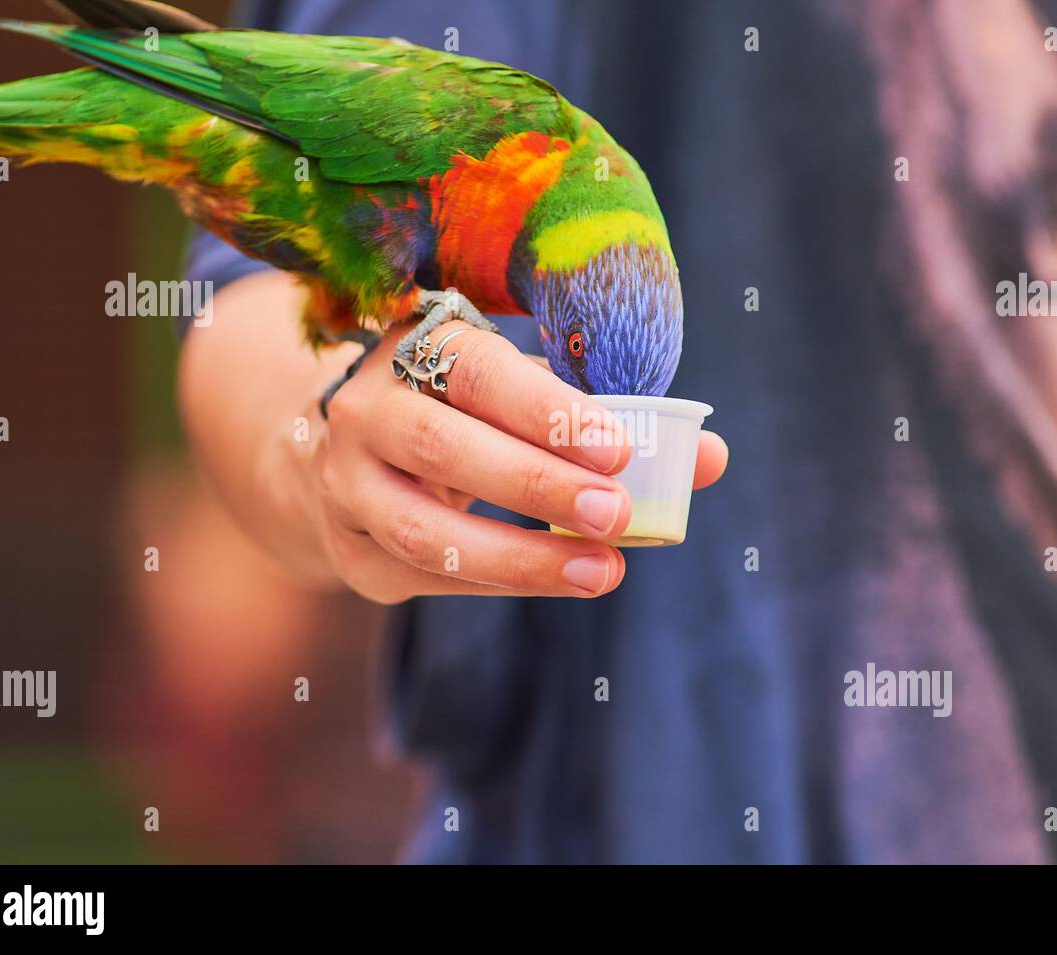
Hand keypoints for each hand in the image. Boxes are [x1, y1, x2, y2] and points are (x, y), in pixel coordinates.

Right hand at [308, 319, 727, 603]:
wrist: (352, 455)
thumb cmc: (467, 411)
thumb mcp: (526, 394)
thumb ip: (610, 419)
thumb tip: (710, 458)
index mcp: (416, 348)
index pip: (478, 373)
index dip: (546, 410)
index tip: (618, 447)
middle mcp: (365, 413)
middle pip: (443, 447)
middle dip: (538, 484)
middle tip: (619, 515)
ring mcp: (346, 486)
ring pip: (425, 532)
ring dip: (521, 559)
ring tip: (604, 571)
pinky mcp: (353, 551)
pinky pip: (428, 576)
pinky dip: (500, 582)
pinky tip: (561, 579)